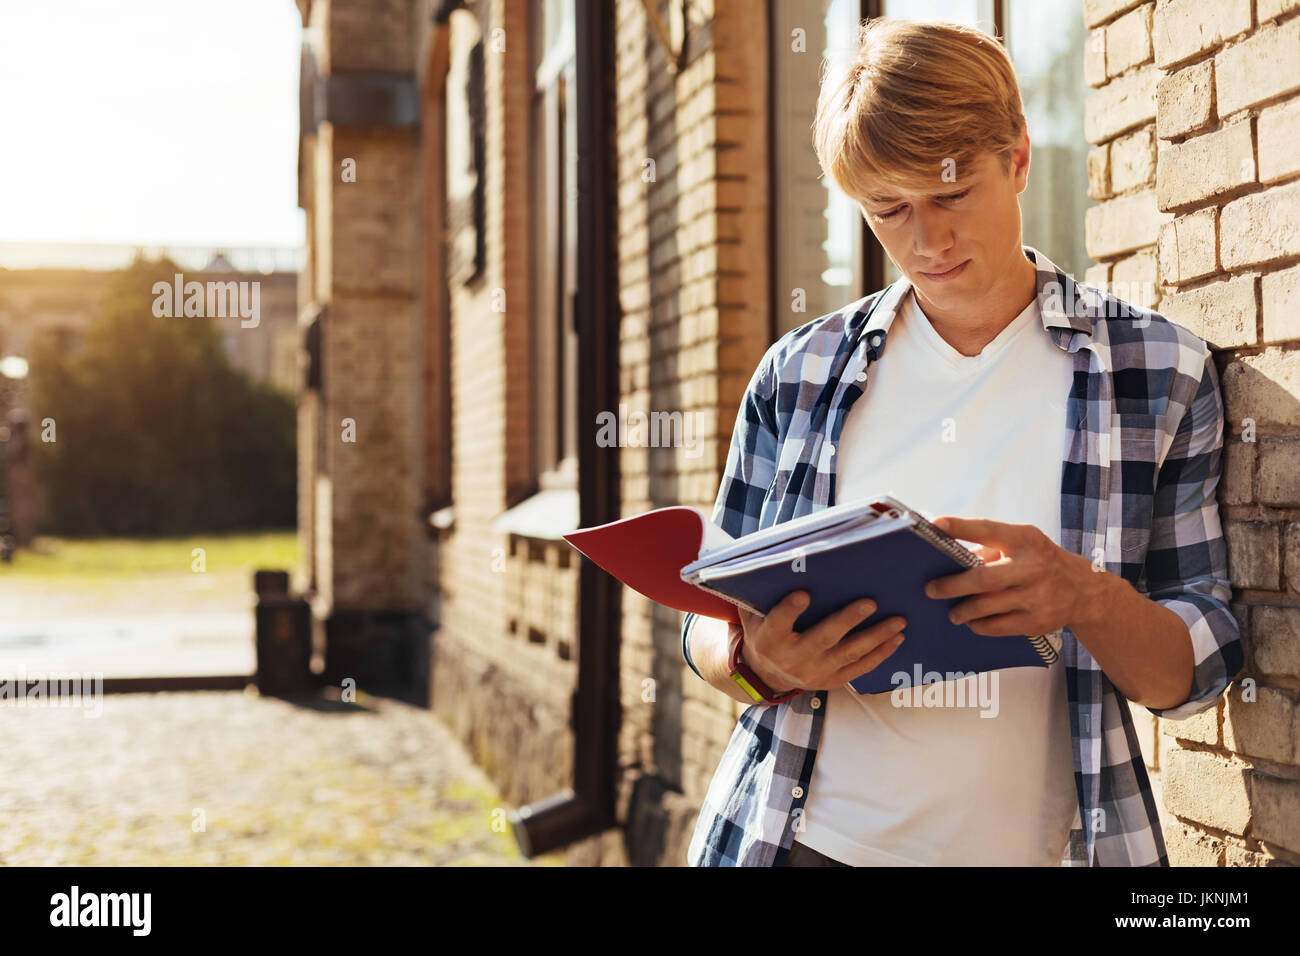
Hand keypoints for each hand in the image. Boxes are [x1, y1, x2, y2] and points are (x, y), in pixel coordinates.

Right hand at [731, 589, 907, 693]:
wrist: (767, 674)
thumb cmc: (765, 634)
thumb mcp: (755, 616)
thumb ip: (764, 596)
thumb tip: (781, 565)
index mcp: (769, 640)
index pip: (778, 623)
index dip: (790, 610)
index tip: (804, 594)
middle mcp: (793, 659)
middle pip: (823, 638)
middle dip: (848, 620)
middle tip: (870, 602)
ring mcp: (815, 672)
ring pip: (849, 653)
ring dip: (876, 636)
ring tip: (897, 621)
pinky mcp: (831, 680)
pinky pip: (860, 668)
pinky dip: (880, 653)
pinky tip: (895, 639)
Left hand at [922, 516, 1096, 636]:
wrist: (1083, 590)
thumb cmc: (1039, 561)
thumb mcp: (1022, 544)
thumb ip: (989, 548)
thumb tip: (946, 559)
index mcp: (1025, 539)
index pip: (988, 529)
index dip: (960, 527)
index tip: (935, 525)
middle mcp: (1032, 566)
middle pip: (982, 579)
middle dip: (951, 586)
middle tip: (931, 589)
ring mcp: (1037, 596)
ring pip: (986, 606)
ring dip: (962, 610)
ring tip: (953, 611)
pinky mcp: (1038, 621)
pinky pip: (997, 627)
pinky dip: (978, 625)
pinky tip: (972, 621)